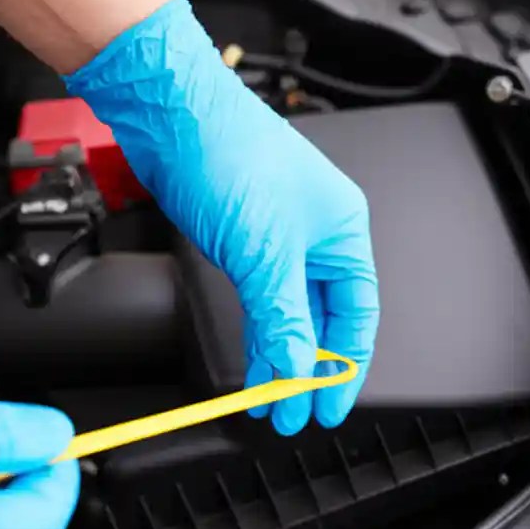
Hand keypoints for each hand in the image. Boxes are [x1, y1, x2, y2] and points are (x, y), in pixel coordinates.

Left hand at [66, 0, 379, 434]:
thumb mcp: (264, 251)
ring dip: (281, 355)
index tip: (327, 407)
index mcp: (343, 233)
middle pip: (324, 319)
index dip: (344, 368)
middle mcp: (318, 235)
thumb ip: (283, 316)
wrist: (172, 114)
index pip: (357, 318)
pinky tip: (254, 357)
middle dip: (308, 370)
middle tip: (293, 413)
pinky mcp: (245, 237)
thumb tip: (295, 368)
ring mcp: (281, 237)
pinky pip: (262, 297)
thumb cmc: (229, 154)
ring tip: (268, 398)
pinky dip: (260, 330)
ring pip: (290, 311)